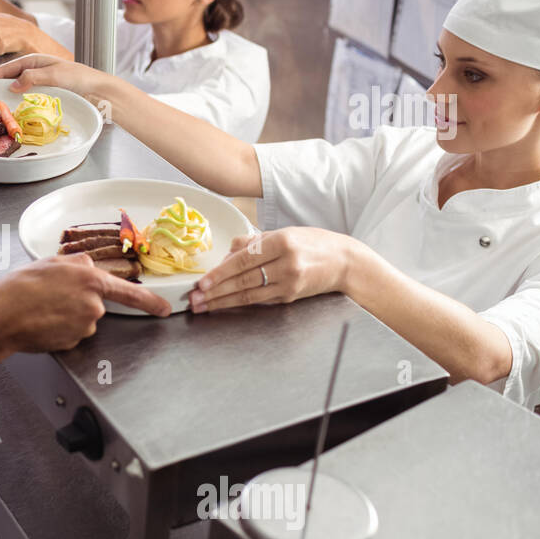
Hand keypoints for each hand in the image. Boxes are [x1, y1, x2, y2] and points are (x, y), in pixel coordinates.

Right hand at [0, 54, 117, 110]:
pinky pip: (27, 97)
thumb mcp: (54, 75)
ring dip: (7, 95)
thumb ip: (33, 78)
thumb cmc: (79, 79)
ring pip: (18, 88)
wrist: (98, 91)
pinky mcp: (46, 94)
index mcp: (36, 61)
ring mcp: (41, 82)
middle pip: (11, 77)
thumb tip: (12, 85)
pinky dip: (18, 102)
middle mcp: (36, 70)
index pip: (9, 67)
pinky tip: (13, 109)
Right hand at [0, 254, 172, 380]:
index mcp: (89, 278)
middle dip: (77, 303)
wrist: (1, 317)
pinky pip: (72, 335)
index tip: (164, 308)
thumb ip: (75, 265)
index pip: (129, 291)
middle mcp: (92, 303)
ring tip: (42, 310)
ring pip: (83, 321)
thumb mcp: (49, 263)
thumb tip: (87, 268)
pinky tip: (43, 324)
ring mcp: (84, 324)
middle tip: (49, 300)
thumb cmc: (18, 289)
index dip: (149, 300)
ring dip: (67, 317)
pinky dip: (60, 330)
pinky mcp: (74, 341)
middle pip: (95, 305)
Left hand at [189, 228, 355, 312]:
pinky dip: (240, 303)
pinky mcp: (291, 297)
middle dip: (215, 291)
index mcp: (282, 241)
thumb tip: (227, 254)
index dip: (220, 273)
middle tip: (194, 298)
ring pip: (249, 295)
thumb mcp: (284, 233)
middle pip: (243, 280)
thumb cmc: (312, 243)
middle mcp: (287, 263)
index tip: (202, 282)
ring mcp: (290, 282)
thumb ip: (253, 242)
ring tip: (202, 305)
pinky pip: (260, 300)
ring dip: (222, 301)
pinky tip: (224, 304)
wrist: (345, 262)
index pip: (244, 260)